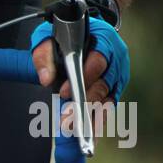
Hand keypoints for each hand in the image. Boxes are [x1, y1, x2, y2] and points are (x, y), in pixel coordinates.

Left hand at [31, 16, 129, 132]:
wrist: (88, 30)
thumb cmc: (66, 34)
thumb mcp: (49, 36)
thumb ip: (44, 54)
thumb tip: (45, 79)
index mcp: (104, 40)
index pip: (97, 61)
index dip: (83, 77)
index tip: (64, 92)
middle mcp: (116, 59)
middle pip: (103, 84)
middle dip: (84, 103)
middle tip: (67, 120)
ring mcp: (117, 75)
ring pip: (107, 98)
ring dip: (91, 116)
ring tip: (76, 131)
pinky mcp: (115, 88)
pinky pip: (109, 106)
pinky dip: (99, 119)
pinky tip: (90, 132)